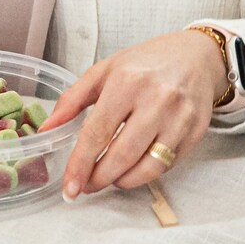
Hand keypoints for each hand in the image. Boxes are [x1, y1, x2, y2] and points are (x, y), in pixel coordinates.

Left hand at [40, 30, 230, 199]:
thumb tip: (47, 128)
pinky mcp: (196, 132)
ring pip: (147, 167)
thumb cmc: (146, 63)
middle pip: (121, 155)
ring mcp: (180, 118)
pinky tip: (134, 167)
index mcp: (128, 82)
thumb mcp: (104, 71)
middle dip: (99, 179)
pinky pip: (167, 165)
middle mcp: (157, 100)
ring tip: (108, 177)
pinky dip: (146, 173)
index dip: (80, 164)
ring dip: (122, 181)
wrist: (196, 57)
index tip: (69, 186)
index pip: (97, 133)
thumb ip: (72, 100)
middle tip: (86, 185)